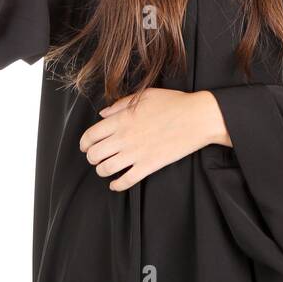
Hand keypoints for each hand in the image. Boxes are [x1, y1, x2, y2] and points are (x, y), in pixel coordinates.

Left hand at [79, 88, 229, 191]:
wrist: (198, 117)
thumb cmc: (174, 103)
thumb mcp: (145, 96)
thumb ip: (120, 104)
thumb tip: (103, 114)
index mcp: (121, 119)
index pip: (90, 135)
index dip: (84, 143)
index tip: (86, 146)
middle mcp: (124, 137)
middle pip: (94, 154)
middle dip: (92, 157)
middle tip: (97, 157)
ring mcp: (135, 153)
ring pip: (105, 169)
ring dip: (102, 171)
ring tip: (106, 169)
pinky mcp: (148, 166)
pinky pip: (126, 181)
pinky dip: (117, 185)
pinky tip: (116, 184)